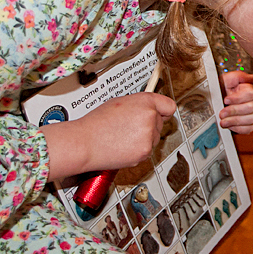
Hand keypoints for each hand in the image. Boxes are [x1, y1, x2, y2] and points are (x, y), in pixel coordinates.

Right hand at [44, 92, 175, 179]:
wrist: (84, 143)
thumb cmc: (96, 124)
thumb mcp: (120, 103)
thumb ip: (139, 104)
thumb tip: (148, 108)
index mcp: (145, 101)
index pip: (169, 105)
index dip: (163, 110)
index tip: (161, 113)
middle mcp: (150, 117)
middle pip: (160, 123)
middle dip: (148, 125)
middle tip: (129, 127)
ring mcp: (148, 135)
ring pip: (154, 138)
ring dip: (143, 139)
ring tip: (123, 137)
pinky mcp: (145, 152)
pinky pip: (147, 151)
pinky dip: (138, 151)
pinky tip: (123, 146)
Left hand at [219, 70, 252, 134]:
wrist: (209, 102)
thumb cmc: (217, 90)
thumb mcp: (225, 79)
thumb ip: (238, 76)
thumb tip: (252, 77)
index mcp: (246, 90)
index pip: (251, 94)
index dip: (238, 98)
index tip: (226, 100)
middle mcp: (250, 102)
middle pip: (251, 107)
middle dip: (234, 111)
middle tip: (222, 112)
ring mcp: (249, 114)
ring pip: (251, 118)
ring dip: (235, 121)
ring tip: (223, 121)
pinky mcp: (246, 125)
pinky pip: (249, 128)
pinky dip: (239, 128)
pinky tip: (230, 125)